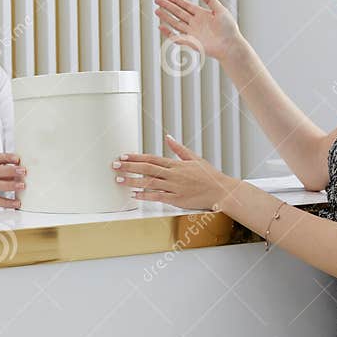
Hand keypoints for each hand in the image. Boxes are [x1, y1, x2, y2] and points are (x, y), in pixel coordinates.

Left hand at [113, 135, 242, 210]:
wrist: (221, 191)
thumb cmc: (208, 175)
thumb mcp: (194, 158)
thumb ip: (178, 148)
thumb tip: (168, 136)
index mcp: (176, 164)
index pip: (152, 158)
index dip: (136, 157)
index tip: (123, 156)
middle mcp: (173, 175)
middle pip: (147, 169)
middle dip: (129, 167)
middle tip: (115, 166)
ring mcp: (175, 187)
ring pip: (150, 183)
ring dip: (133, 181)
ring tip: (119, 180)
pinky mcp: (177, 199)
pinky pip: (158, 197)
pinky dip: (146, 196)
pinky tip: (135, 195)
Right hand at [154, 0, 243, 61]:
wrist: (230, 45)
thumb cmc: (229, 29)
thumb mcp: (221, 10)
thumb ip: (210, 0)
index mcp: (202, 14)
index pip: (186, 6)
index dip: (176, 0)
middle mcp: (195, 23)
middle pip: (178, 13)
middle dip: (167, 7)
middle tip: (157, 1)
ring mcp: (192, 32)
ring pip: (175, 23)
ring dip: (165, 17)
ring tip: (156, 11)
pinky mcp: (190, 42)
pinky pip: (176, 37)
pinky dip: (168, 33)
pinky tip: (161, 27)